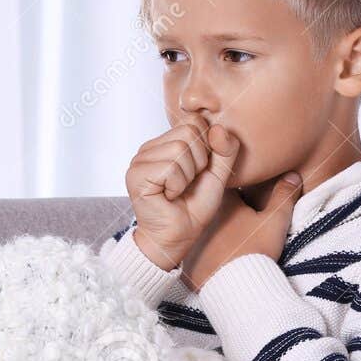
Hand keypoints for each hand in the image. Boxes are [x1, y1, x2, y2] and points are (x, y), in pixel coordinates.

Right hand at [123, 112, 241, 270]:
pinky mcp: (136, 174)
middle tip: (187, 183)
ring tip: (177, 191)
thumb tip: (219, 127)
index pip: (194, 122)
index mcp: (166, 143)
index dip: (206, 148)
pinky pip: (170, 166)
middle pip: (188, 132)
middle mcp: (150, 148)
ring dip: (187, 176)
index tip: (198, 173)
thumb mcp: (218, 175)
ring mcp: (139, 160)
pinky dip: (177, 185)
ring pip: (180, 149)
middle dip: (198, 161)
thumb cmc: (193, 208)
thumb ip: (225, 150)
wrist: (178, 237)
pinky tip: (168, 196)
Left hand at [179, 171, 302, 291]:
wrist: (237, 288)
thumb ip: (284, 195)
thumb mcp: (274, 220)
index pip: (227, 186)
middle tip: (243, 224)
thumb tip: (292, 175)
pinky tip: (221, 261)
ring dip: (217, 234)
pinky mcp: (188, 262)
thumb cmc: (256, 250)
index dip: (240, 192)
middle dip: (227, 213)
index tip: (249, 200)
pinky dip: (208, 254)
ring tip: (233, 245)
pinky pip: (198, 252)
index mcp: (220, 201)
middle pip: (214, 208)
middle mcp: (201, 217)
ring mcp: (193, 240)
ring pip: (206, 230)